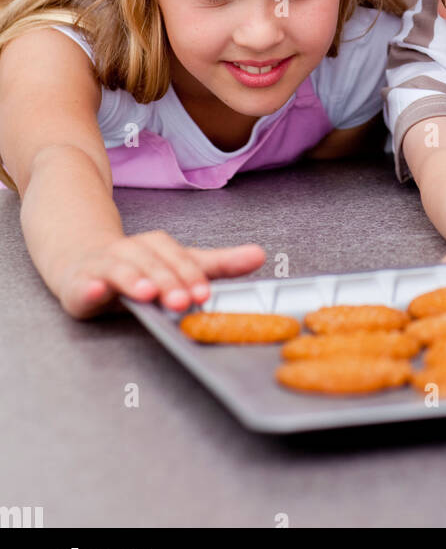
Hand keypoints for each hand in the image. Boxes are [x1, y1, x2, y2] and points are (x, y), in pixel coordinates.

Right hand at [54, 231, 265, 318]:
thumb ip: (218, 263)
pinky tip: (97, 290)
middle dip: (168, 282)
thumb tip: (260, 254)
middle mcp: (131, 251)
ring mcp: (104, 266)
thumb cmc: (139, 268)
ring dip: (134, 281)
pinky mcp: (81, 283)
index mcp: (157, 247)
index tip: (204, 293)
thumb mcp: (180, 264)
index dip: (191, 275)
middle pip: (152, 264)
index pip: (178, 258)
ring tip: (147, 294)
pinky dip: (91, 286)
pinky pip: (86, 284)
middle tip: (182, 301)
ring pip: (121, 270)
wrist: (83, 260)